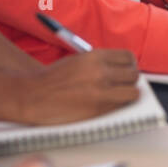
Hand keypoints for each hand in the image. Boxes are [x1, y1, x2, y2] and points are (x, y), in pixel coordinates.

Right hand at [16, 50, 139, 124]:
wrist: (34, 95)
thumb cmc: (53, 79)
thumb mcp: (78, 61)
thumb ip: (99, 63)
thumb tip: (119, 70)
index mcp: (95, 57)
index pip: (128, 57)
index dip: (129, 65)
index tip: (127, 70)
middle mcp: (101, 72)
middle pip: (134, 75)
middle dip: (130, 80)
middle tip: (124, 84)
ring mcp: (101, 92)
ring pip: (133, 93)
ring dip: (128, 94)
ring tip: (119, 96)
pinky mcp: (99, 109)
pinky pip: (120, 106)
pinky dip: (118, 106)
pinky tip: (108, 104)